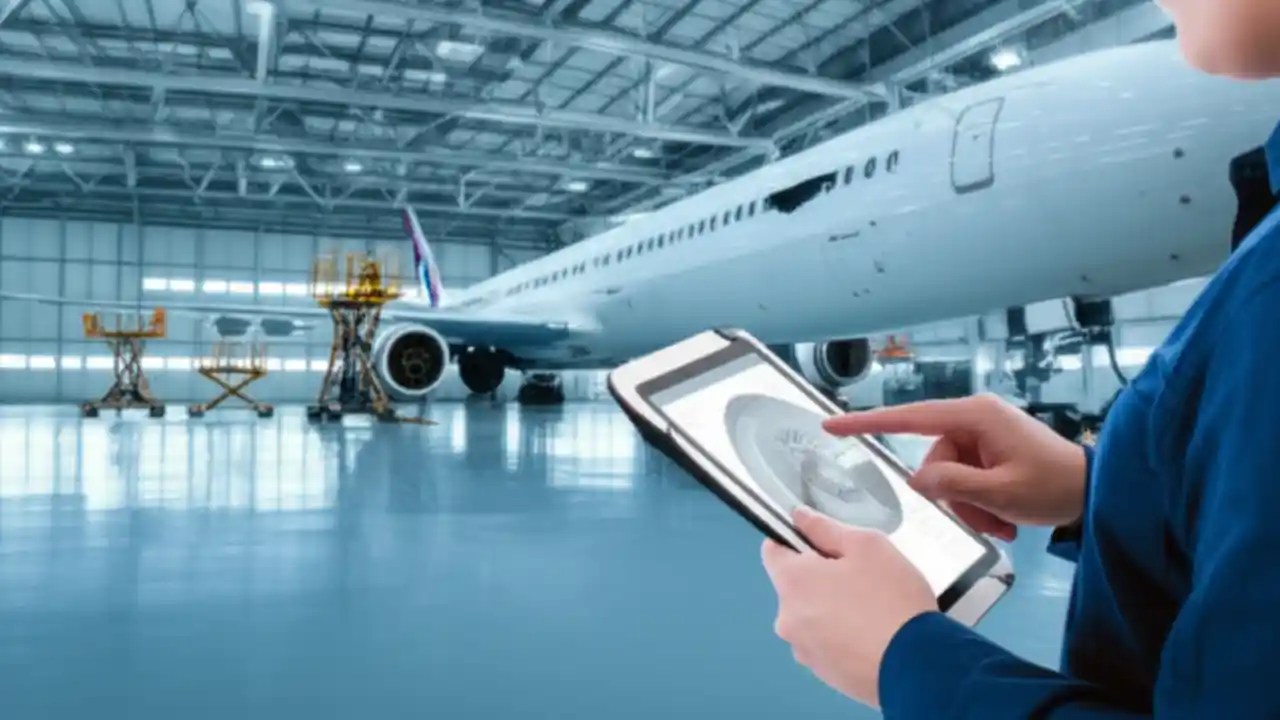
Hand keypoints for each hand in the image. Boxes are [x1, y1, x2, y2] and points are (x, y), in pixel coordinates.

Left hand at [762, 507, 935, 708]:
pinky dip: (840, 637)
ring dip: (829, 609)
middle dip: (819, 578)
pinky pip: (824, 644)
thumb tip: (799, 517)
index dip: (795, 541)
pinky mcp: (822, 674)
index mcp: (792, 582)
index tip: (825, 545)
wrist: (919, 666)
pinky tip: (870, 637)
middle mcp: (786, 619)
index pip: (772, 550)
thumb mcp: (867, 546)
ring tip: (870, 611)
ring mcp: (802, 650)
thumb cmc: (893, 598)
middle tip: (860, 578)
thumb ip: (826, 528)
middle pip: (793, 586)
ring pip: (809, 616)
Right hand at [823, 394, 1087, 540]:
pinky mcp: (990, 449)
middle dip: (955, 498)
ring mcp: (982, 433)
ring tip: (1002, 524)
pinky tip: (1005, 518)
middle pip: (932, 461)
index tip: (832, 426)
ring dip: (970, 507)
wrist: (1097, 492)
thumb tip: (917, 480)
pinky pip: (965, 478)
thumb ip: (952, 484)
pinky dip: (980, 503)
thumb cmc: (1054, 486)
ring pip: (948, 476)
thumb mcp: (1000, 492)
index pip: (908, 418)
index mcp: (974, 416)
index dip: (867, 423)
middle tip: (988, 520)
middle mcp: (974, 418)